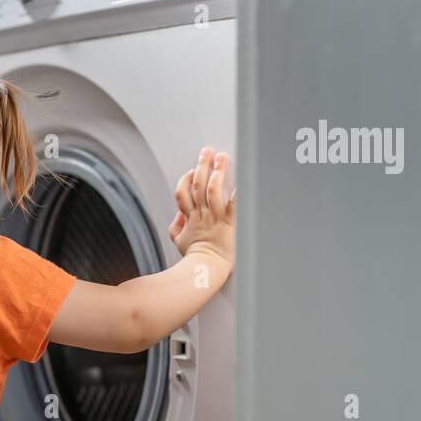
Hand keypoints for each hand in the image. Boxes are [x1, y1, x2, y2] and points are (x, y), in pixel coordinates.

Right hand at [168, 147, 234, 264]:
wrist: (205, 269)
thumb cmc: (194, 259)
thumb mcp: (178, 242)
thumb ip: (175, 227)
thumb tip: (177, 215)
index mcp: (190, 218)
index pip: (182, 193)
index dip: (184, 180)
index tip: (191, 171)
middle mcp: (201, 214)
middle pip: (198, 185)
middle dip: (202, 165)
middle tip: (206, 151)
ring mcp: (215, 217)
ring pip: (213, 189)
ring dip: (217, 171)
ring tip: (221, 157)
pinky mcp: (229, 222)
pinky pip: (234, 203)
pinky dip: (240, 190)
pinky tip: (245, 177)